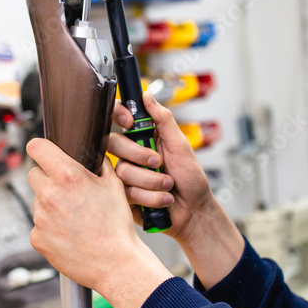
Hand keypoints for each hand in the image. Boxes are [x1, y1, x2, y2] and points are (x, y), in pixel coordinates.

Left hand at [26, 138, 171, 307]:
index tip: (44, 152)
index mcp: (68, 177)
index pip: (37, 147)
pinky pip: (38, 225)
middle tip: (67, 191)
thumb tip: (91, 154)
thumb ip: (98, 165)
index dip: (41, 148)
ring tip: (74, 218)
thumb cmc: (117, 227)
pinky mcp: (37, 238)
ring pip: (37, 201)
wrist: (115, 263)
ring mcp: (41, 218)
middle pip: (34, 174)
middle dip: (48, 178)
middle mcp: (50, 195)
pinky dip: (50, 227)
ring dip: (50, 204)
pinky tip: (69, 233)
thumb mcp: (114, 186)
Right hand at [108, 91, 244, 288]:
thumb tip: (148, 95)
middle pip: (114, 144)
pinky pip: (128, 193)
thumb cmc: (190, 178)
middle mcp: (129, 155)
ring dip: (152, 181)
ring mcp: (125, 177)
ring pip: (123, 172)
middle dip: (140, 155)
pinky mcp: (124, 198)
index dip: (117, 115)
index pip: (117, 119)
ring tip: (169, 186)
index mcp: (141, 138)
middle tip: (160, 162)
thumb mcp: (181, 145)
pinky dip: (151, 197)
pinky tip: (164, 200)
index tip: (129, 121)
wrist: (193, 211)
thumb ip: (164, 120)